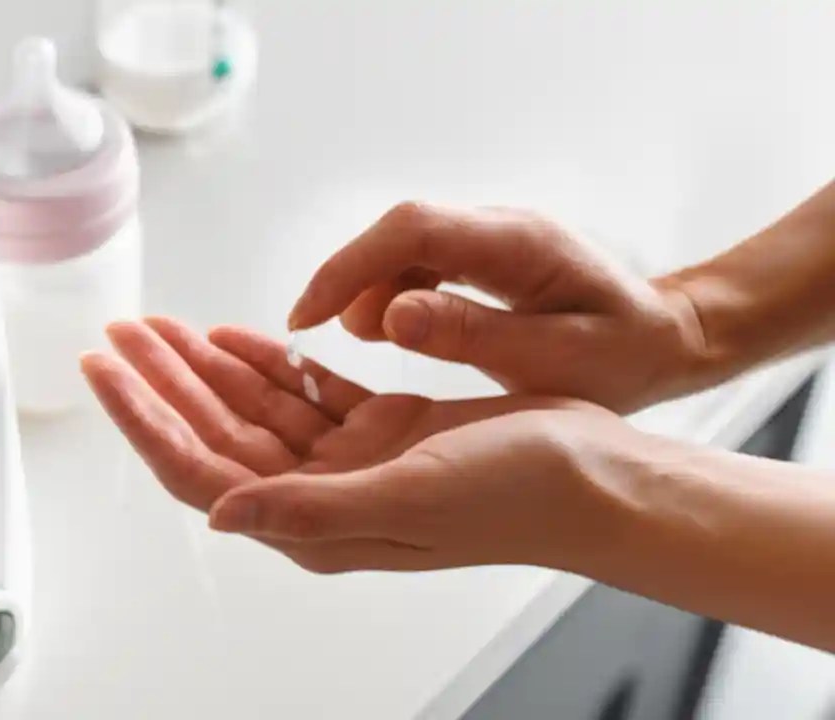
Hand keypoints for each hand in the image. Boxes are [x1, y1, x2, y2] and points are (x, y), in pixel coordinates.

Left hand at [81, 318, 634, 573]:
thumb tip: (221, 515)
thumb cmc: (519, 493)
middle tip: (120, 333)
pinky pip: (307, 392)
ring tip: (161, 326)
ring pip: (255, 408)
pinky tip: (237, 337)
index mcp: (318, 523)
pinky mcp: (383, 430)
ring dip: (207, 367)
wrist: (600, 475)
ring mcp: (352, 462)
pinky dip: (269, 363)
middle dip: (163, 382)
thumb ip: (309, 510)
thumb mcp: (408, 499)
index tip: (105, 371)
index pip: (202, 470)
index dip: (145, 421)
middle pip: (217, 433)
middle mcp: (324, 496)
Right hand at [288, 202, 709, 412]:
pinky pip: (420, 263)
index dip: (352, 266)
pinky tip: (376, 330)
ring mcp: (491, 238)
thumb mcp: (554, 362)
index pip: (414, 231)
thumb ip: (474, 335)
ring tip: (342, 339)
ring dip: (364, 285)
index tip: (310, 314)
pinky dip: (387, 293)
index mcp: (518, 244)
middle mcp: (499, 227)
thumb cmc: (622, 360)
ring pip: (404, 246)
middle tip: (305, 327)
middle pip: (400, 230)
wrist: (667, 341)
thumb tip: (391, 314)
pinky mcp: (483, 258)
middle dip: (345, 274)